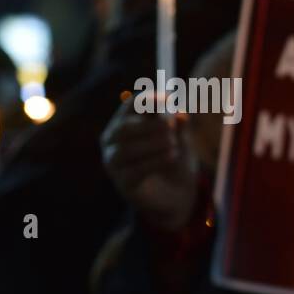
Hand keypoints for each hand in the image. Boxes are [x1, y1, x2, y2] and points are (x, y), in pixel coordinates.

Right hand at [99, 97, 198, 229]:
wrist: (178, 194)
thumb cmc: (174, 160)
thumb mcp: (180, 140)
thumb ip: (179, 127)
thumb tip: (180, 114)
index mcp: (124, 124)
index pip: (129, 107)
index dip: (147, 101)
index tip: (167, 99)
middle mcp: (113, 143)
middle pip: (123, 129)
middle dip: (149, 126)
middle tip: (171, 128)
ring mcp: (115, 164)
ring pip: (126, 150)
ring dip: (153, 144)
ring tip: (174, 145)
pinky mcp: (124, 184)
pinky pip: (135, 171)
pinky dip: (155, 161)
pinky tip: (172, 156)